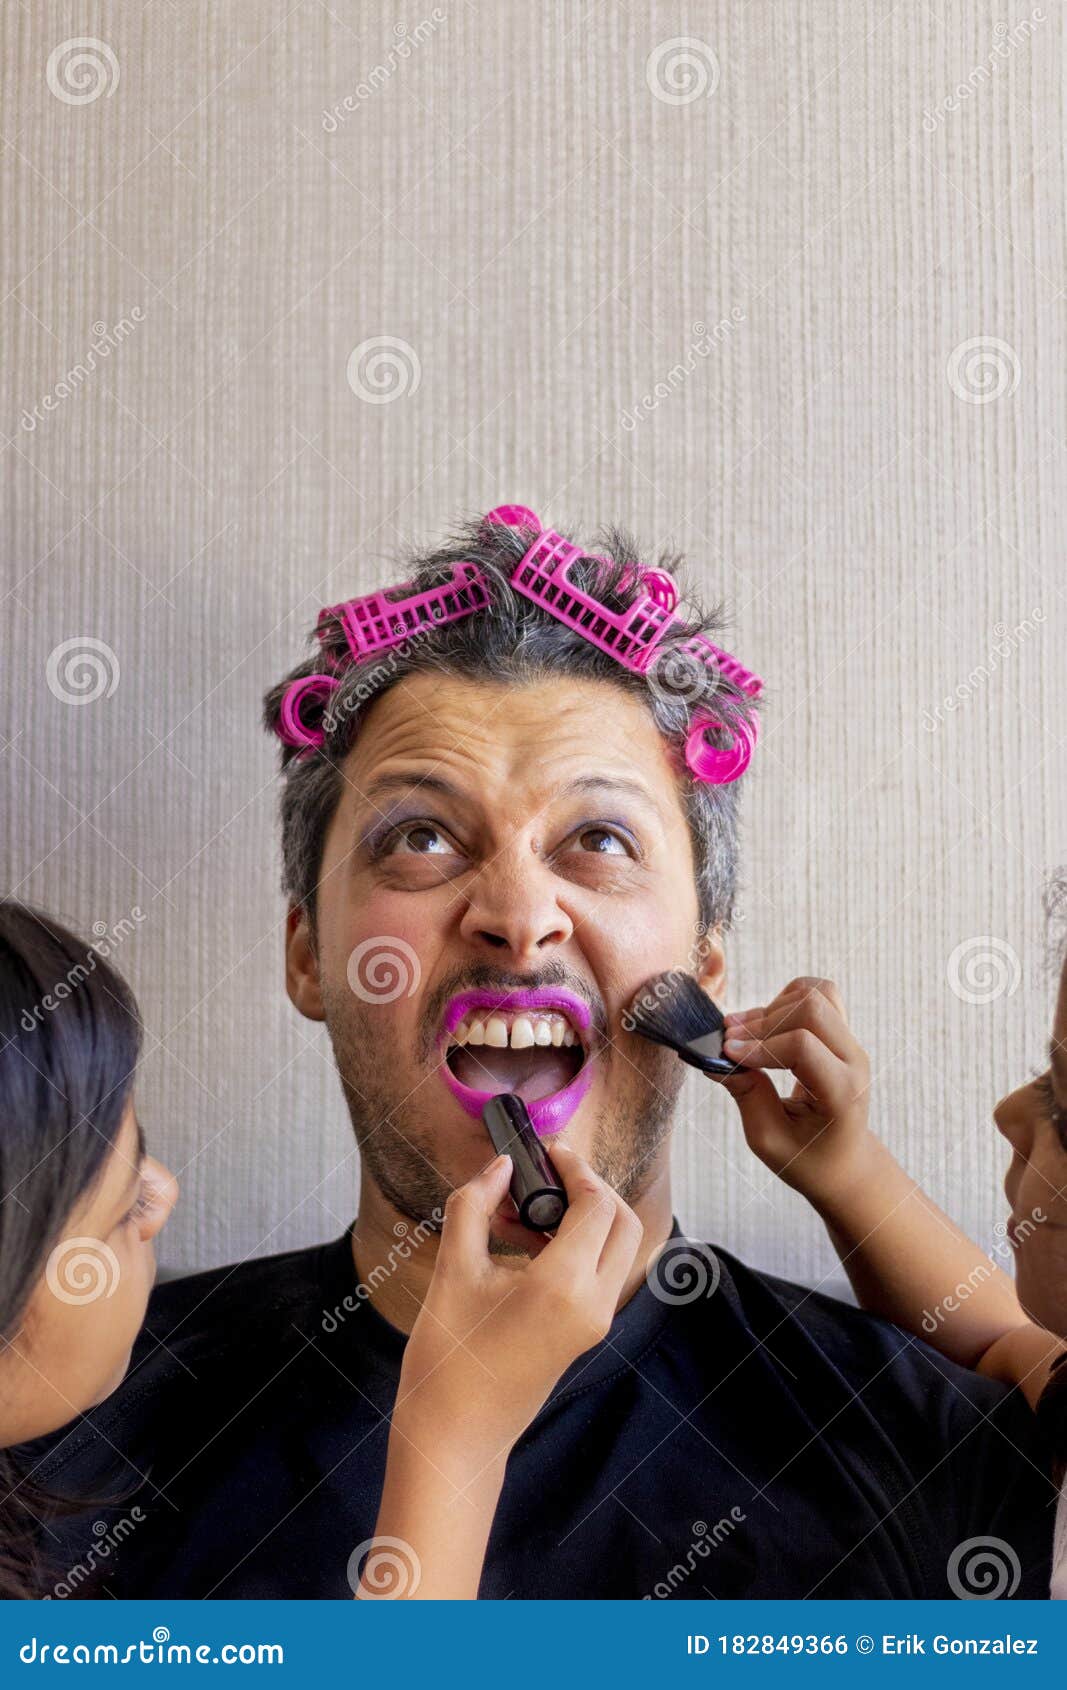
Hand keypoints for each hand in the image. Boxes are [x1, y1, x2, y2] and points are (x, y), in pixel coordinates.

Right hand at [393, 1144, 641, 1477]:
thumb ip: (475, 1206)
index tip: (545, 1152)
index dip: (576, 1168)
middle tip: (545, 1173)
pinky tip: (522, 1242)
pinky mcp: (586, 1334)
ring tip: (518, 1212)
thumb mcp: (453, 1271)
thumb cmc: (447, 1360)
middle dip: (589, 1189)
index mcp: (566, 1286)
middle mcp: (594, 1305)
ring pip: (614, 1249)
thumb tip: (499, 1166)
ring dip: (581, 1218)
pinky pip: (598, 1274)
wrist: (455, 1437)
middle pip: (621, 1223)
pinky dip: (574, 1247)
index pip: (598, 1204)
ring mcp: (595, 1323)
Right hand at [718, 976, 874, 1202]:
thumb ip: (745, 1094)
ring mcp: (851, 1044)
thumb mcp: (768, 1138)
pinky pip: (820, 994)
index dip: (759, 1045)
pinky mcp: (842, 1034)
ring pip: (816, 993)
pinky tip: (768, 1023)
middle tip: (729, 1040)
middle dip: (763, 1020)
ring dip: (775, 1006)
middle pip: (812, 1009)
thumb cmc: (807, 1158)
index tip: (726, 1053)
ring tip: (747, 1031)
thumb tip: (715, 1059)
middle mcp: (853, 1061)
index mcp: (841, 1092)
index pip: (803, 1046)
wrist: (842, 1162)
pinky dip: (788, 999)